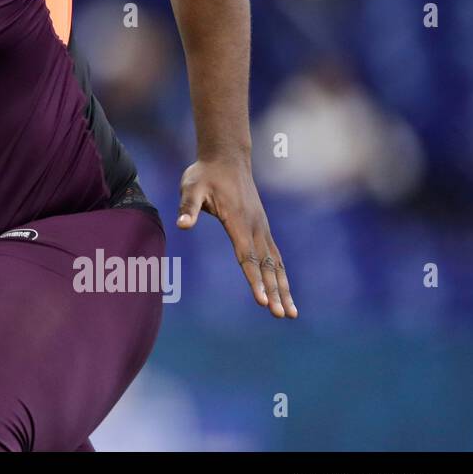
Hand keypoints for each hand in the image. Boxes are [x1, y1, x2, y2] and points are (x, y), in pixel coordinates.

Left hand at [176, 157, 297, 318]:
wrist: (226, 157)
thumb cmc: (204, 174)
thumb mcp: (191, 187)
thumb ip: (188, 207)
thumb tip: (182, 225)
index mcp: (238, 221)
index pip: (247, 257)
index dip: (254, 280)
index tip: (262, 301)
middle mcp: (255, 227)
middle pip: (267, 266)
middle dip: (275, 292)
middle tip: (282, 316)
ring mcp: (262, 227)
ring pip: (276, 263)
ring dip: (284, 288)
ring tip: (291, 314)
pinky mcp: (262, 227)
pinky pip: (275, 255)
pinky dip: (281, 275)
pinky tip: (285, 291)